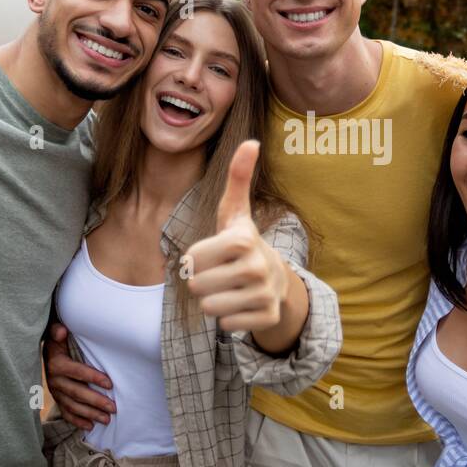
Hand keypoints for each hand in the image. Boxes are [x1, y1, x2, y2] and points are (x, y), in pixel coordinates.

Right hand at [43, 323, 114, 429]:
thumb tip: (61, 331)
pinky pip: (66, 412)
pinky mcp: (57, 399)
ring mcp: (55, 392)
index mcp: (57, 364)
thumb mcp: (55, 334)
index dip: (93, 377)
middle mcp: (54, 380)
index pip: (78, 372)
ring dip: (90, 414)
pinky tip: (90, 426)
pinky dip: (77, 421)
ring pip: (73, 406)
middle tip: (113, 408)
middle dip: (96, 401)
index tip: (110, 384)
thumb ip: (57, 331)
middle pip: (77, 392)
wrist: (46, 353)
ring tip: (107, 420)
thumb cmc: (58, 342)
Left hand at [185, 140, 289, 332]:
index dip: (195, 259)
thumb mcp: (235, 211)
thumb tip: (251, 141)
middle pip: (197, 286)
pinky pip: (225, 326)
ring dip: (214, 301)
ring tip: (230, 288)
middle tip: (222, 274)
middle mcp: (256, 267)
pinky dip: (229, 318)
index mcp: (241, 240)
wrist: (276, 279)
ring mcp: (264, 294)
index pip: (190, 260)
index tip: (213, 253)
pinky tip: (242, 303)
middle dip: (204, 282)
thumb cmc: (242, 242)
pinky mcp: (267, 317)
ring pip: (208, 308)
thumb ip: (237, 177)